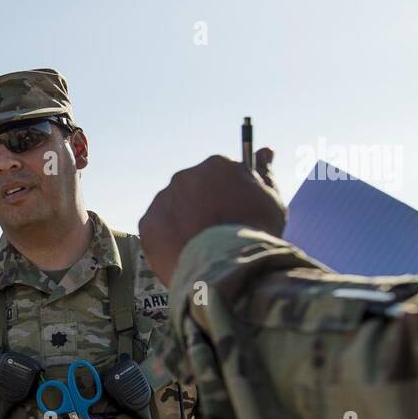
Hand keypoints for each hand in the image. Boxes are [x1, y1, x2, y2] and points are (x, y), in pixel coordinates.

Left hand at [138, 148, 286, 286]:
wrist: (226, 266)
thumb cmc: (255, 231)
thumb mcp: (270, 199)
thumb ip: (263, 173)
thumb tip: (264, 152)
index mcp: (216, 165)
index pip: (221, 174)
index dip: (228, 195)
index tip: (233, 212)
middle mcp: (185, 176)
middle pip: (194, 190)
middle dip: (203, 207)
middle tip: (217, 233)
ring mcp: (163, 199)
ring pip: (174, 209)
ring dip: (183, 223)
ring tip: (201, 247)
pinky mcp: (147, 223)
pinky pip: (158, 229)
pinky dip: (168, 240)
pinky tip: (184, 254)